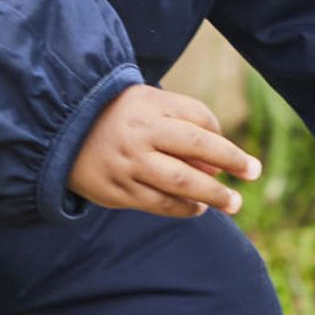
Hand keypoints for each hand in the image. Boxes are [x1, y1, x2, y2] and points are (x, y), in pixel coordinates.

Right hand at [69, 85, 260, 219]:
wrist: (60, 132)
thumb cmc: (117, 116)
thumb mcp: (146, 105)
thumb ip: (182, 126)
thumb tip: (217, 166)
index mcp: (149, 105)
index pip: (199, 119)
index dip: (221, 138)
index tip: (235, 155)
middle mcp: (140, 133)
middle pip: (197, 148)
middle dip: (232, 161)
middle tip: (254, 173)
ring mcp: (128, 164)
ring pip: (181, 183)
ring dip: (213, 195)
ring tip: (233, 203)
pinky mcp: (116, 190)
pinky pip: (159, 204)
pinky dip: (184, 208)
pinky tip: (198, 209)